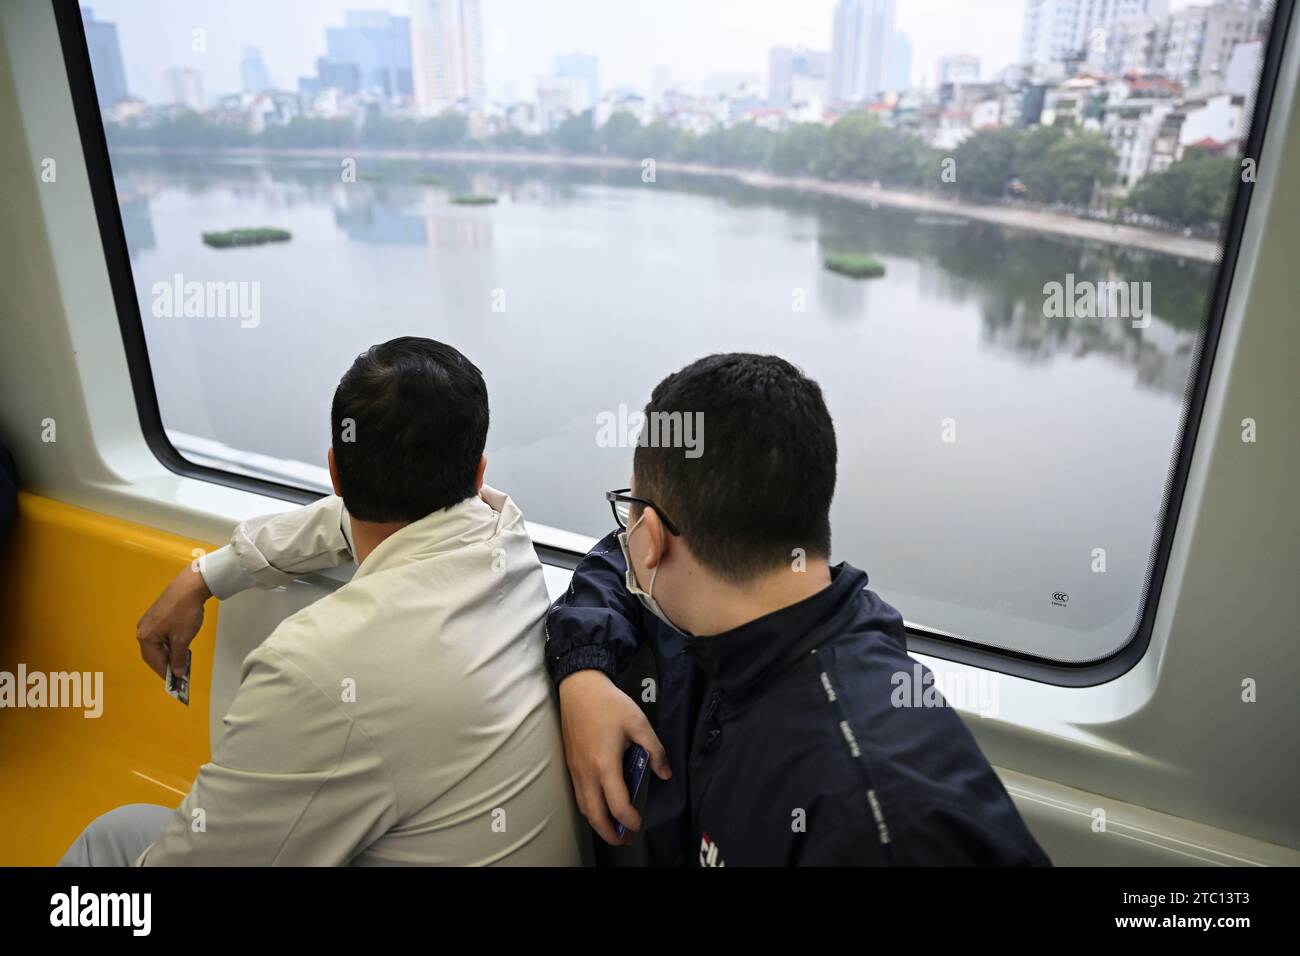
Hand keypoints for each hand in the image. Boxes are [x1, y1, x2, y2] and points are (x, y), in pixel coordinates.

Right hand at [137, 565, 211, 679]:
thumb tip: (178, 672)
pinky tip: (180, 646)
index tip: (176, 682)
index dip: (165, 672)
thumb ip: (178, 658)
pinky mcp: (157, 616)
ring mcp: (149, 622)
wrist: (190, 586)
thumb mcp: (182, 639)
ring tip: (182, 660)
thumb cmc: (184, 611)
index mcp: (145, 636)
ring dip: (169, 654)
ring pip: (158, 645)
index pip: (154, 661)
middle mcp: (143, 629)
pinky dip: (170, 643)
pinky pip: (161, 636)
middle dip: (166, 664)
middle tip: (180, 673)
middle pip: (153, 654)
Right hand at [558, 669, 670, 845]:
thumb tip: (665, 773)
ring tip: (613, 829)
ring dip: (597, 823)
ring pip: (583, 808)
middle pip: (594, 815)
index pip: (616, 805)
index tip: (639, 823)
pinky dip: (589, 808)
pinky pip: (578, 795)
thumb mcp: (639, 723)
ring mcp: (575, 769)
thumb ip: (655, 751)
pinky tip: (600, 806)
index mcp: (604, 764)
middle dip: (610, 833)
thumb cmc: (609, 703)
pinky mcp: (571, 764)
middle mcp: (586, 772)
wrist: (579, 688)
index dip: (630, 820)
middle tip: (624, 840)